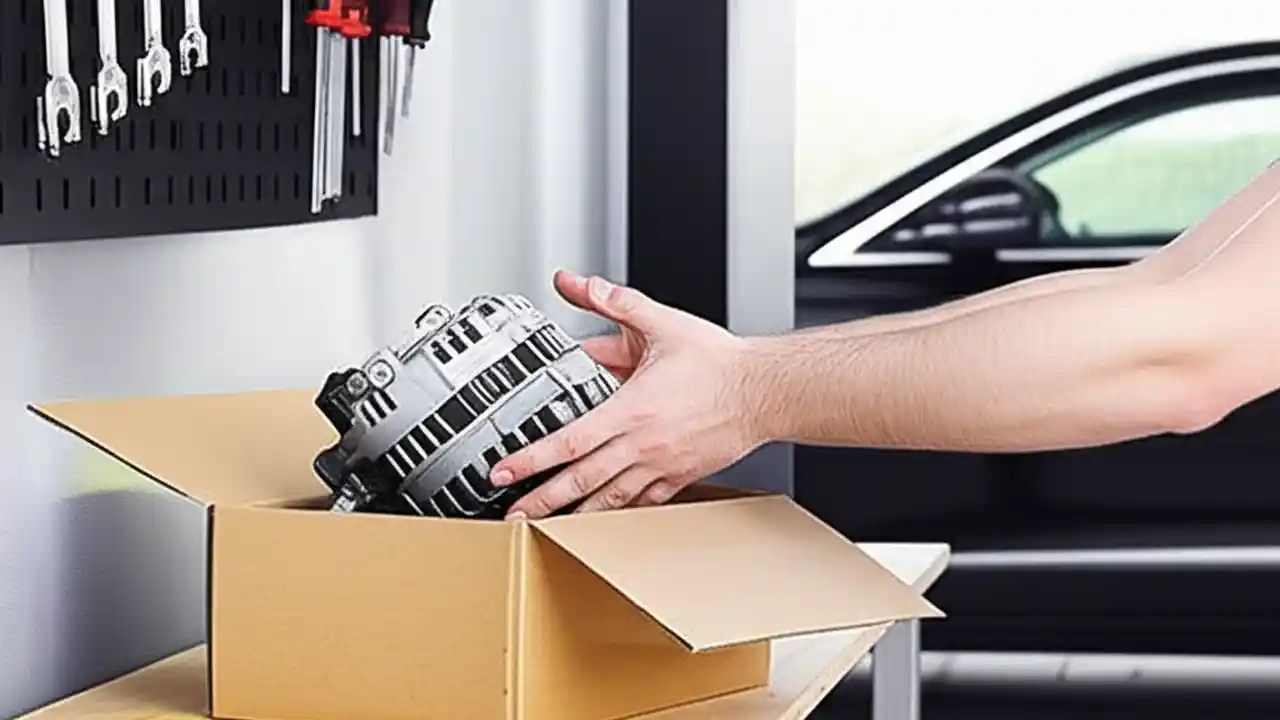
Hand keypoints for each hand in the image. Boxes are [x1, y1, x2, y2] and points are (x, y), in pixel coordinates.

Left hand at [489, 270, 766, 518]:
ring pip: (608, 499)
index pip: (569, 441)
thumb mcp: (660, 323)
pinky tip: (599, 517)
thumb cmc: (717, 362)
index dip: (531, 458)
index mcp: (632, 409)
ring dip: (572, 514)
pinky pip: (640, 501)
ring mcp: (660, 466)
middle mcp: (642, 444)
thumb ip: (613, 302)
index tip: (503, 471)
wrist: (763, 391)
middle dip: (542, 499)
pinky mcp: (678, 476)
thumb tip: (576, 284)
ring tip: (545, 526)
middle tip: (512, 512)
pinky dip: (615, 511)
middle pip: (581, 481)